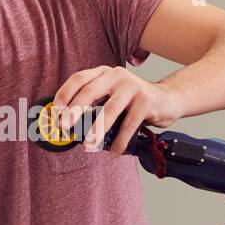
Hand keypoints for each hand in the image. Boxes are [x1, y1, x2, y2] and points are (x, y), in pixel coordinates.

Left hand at [52, 65, 183, 157]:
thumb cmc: (133, 101)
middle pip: (91, 90)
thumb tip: (67, 124)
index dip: (65, 94)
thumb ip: (93, 105)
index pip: (79, 78)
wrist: (168, 100)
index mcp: (104, 73)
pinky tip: (113, 152)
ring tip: (88, 145)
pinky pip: (129, 124)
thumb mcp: (111, 97)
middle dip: (75, 110)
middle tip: (64, 127)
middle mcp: (117, 76)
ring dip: (97, 129)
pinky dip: (120, 141)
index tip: (55, 112)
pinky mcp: (146, 101)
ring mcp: (133, 87)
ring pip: (110, 108)